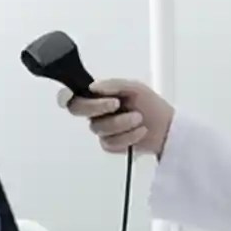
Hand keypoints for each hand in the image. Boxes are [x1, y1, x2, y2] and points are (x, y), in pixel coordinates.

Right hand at [57, 79, 174, 156]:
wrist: (166, 128)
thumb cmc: (151, 105)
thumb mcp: (135, 88)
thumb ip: (113, 85)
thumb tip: (93, 87)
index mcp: (99, 95)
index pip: (73, 94)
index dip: (64, 96)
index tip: (69, 95)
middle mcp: (96, 111)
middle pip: (78, 110)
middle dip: (97, 106)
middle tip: (116, 103)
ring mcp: (102, 128)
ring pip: (98, 127)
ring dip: (121, 122)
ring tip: (138, 118)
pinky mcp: (110, 144)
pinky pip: (109, 143)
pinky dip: (128, 136)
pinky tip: (139, 131)